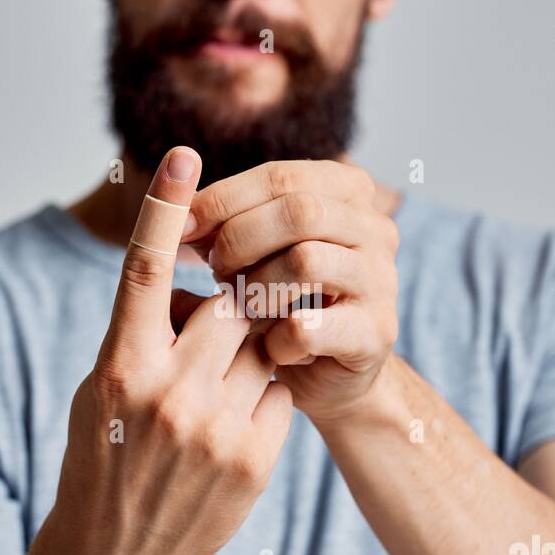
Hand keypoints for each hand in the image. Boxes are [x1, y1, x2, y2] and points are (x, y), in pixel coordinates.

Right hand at [11, 147, 294, 554]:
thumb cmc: (102, 459)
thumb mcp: (101, 390)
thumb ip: (145, 335)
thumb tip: (193, 285)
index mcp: (118, 366)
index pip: (142, 270)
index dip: (166, 207)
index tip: (185, 156)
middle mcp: (166, 392)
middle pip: (231, 302)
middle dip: (241, 294)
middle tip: (241, 297)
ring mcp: (214, 428)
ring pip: (262, 343)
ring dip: (255, 344)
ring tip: (224, 375)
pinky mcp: (254, 459)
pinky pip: (280, 390)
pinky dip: (267, 389)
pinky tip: (238, 417)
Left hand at [183, 160, 399, 423]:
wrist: (325, 376)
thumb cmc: (279, 304)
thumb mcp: (250, 253)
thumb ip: (221, 226)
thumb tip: (174, 211)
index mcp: (347, 192)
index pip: (280, 177)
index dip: (224, 198)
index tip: (181, 226)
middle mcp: (375, 229)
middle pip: (300, 211)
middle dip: (241, 239)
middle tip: (215, 270)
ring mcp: (381, 281)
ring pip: (307, 261)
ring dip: (257, 287)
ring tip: (241, 308)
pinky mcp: (375, 334)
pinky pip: (311, 327)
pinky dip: (275, 339)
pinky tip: (268, 347)